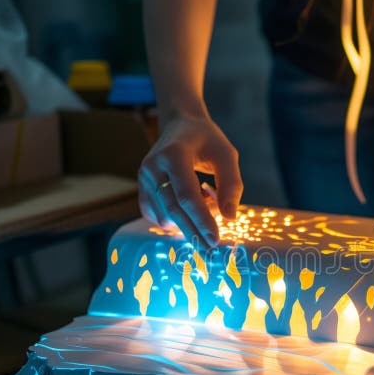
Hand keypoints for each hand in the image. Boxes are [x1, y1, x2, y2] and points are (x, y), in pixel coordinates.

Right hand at [138, 113, 242, 248]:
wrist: (179, 124)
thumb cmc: (207, 140)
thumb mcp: (227, 154)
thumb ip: (231, 184)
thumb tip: (229, 217)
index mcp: (173, 155)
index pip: (187, 196)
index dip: (201, 220)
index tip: (215, 240)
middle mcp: (153, 167)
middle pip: (173, 211)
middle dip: (193, 232)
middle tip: (210, 250)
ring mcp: (143, 178)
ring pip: (163, 216)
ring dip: (186, 222)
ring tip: (205, 204)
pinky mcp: (142, 188)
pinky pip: (155, 216)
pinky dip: (174, 220)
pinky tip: (189, 209)